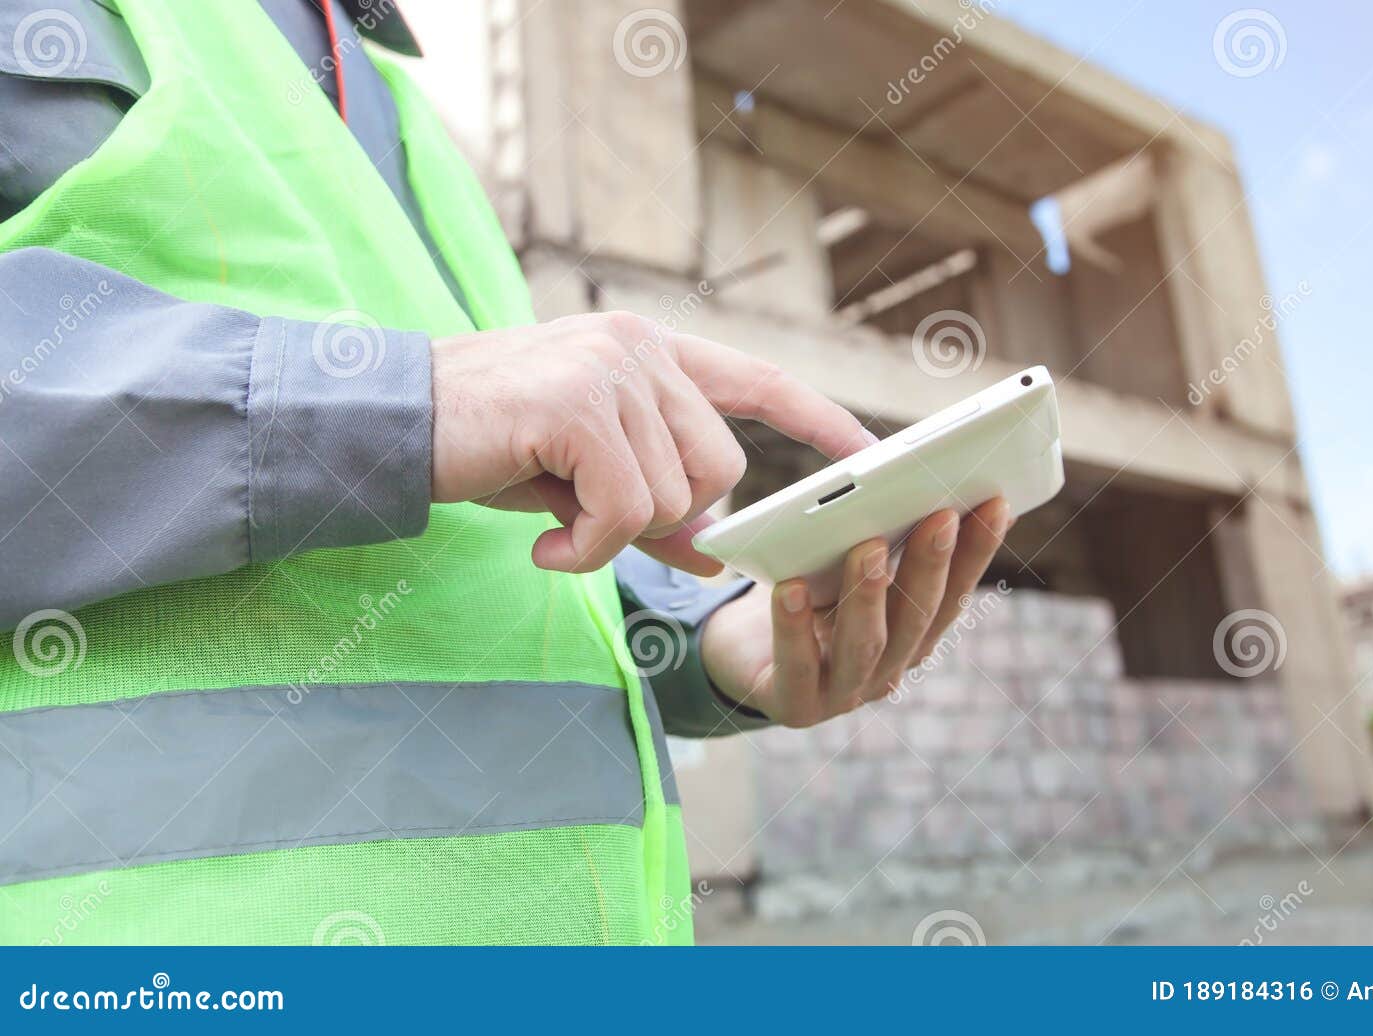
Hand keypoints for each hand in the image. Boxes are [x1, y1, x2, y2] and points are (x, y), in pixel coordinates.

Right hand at [430, 312, 871, 574]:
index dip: (820, 421)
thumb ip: (658, 506)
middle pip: (720, 468)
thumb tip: (719, 558)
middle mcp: (640, 347)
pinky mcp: (578, 403)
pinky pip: (628, 510)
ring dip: (618, 536)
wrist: (391, 427)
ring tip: (559, 526)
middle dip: (671, 518)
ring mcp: (610, 367)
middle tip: (596, 525)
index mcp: (651, 354)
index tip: (871, 460)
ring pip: (675, 495)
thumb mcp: (586, 479)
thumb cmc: (489, 449)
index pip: (760, 383)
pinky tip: (546, 550)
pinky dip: (591, 551)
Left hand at [700, 497, 1011, 726]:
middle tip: (940, 515)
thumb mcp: (839, 567)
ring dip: (870, 595)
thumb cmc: (799, 596)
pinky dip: (794, 627)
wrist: (733, 654)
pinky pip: (796, 667)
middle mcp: (886, 670)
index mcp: (909, 636)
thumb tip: (906, 477)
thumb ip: (877, 539)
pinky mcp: (793, 705)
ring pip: (865, 645)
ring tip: (869, 548)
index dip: (976, 553)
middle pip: (917, 619)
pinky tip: (789, 589)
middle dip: (931, 565)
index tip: (994, 504)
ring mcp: (842, 694)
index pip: (952, 593)